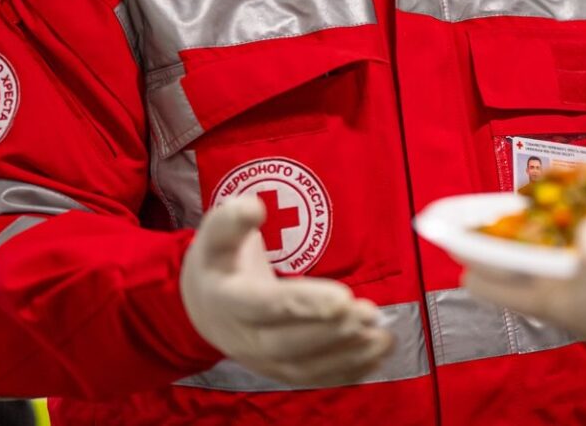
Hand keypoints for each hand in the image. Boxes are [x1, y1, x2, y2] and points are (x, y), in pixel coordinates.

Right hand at [179, 195, 393, 386]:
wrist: (203, 304)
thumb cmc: (220, 261)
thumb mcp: (216, 233)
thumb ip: (233, 219)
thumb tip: (255, 207)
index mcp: (228, 300)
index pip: (267, 307)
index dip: (304, 304)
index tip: (343, 297)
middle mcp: (244, 338)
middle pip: (288, 344)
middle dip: (332, 332)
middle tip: (370, 314)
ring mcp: (262, 359)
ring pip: (304, 368)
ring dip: (347, 356)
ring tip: (382, 337)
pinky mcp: (281, 369)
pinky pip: (314, 378)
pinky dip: (347, 371)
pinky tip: (377, 355)